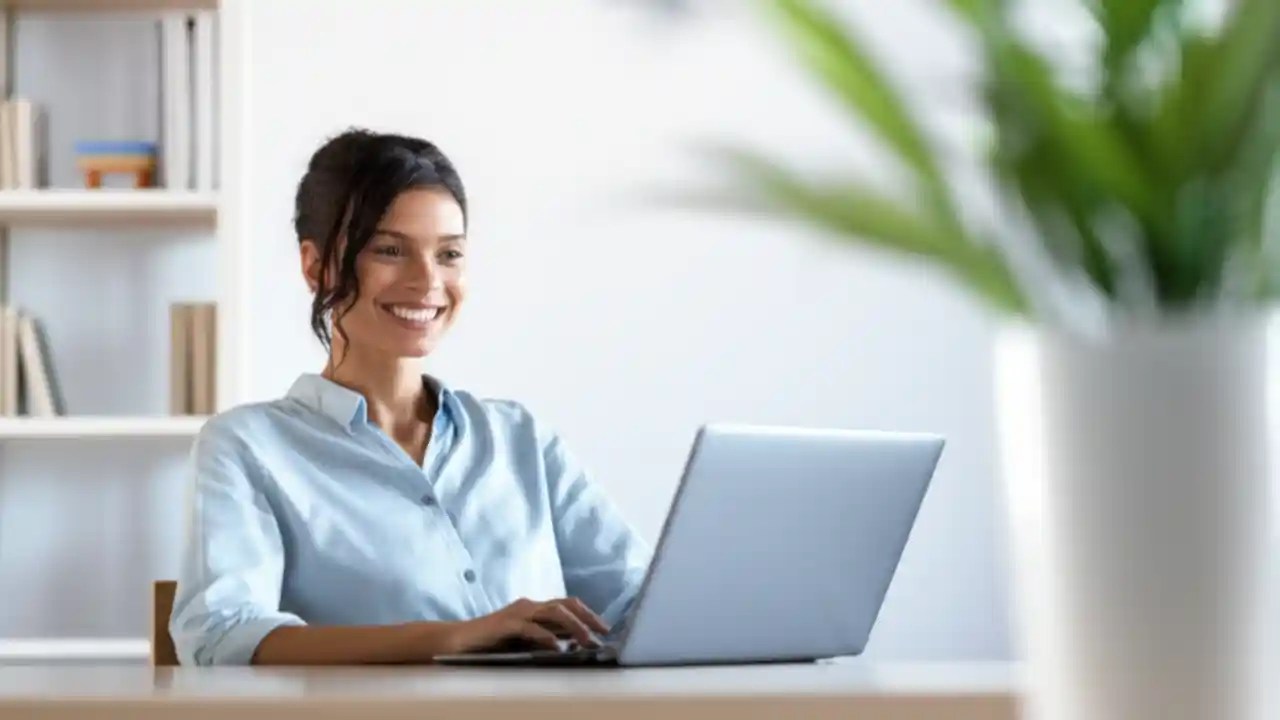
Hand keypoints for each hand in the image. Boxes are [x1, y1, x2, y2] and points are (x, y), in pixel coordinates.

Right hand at [442, 597, 609, 654]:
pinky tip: (557, 646)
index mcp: (535, 608)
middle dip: (587, 617)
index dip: (588, 614)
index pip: (568, 605)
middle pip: (565, 605)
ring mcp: (518, 613)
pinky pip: (531, 628)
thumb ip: (546, 637)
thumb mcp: (526, 640)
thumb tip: (574, 643)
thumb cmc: (493, 642)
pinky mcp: (506, 624)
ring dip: (574, 626)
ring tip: (587, 640)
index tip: (604, 628)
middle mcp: (529, 606)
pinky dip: (546, 636)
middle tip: (603, 633)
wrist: (459, 641)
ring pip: (553, 612)